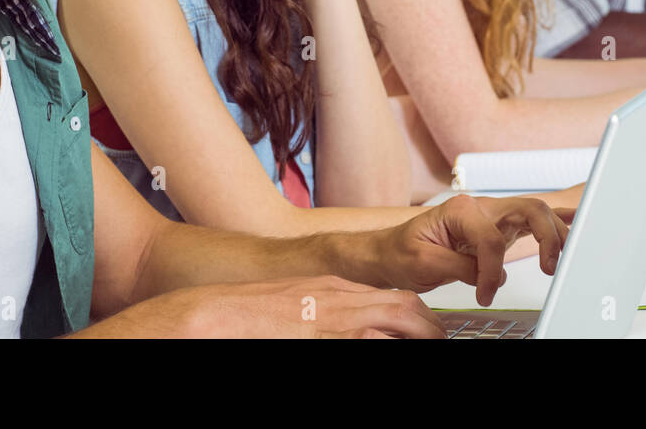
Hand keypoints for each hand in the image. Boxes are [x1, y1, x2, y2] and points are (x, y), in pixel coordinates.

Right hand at [114, 276, 445, 337]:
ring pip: (389, 330)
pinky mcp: (318, 340)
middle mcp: (337, 304)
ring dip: (411, 339)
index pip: (392, 298)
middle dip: (428, 329)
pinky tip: (388, 355)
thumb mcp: (294, 300)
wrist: (207, 318)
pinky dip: (381, 350)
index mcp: (331, 289)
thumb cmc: (241, 314)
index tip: (430, 330)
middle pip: (403, 310)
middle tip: (439, 340)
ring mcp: (330, 326)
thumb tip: (343, 325)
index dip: (418, 317)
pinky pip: (362, 347)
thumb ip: (324, 308)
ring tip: (428, 347)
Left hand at [373, 194, 569, 305]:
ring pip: (536, 213)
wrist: (391, 250)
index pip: (492, 238)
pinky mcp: (499, 229)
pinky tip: (576, 218)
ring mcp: (493, 216)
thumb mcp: (423, 262)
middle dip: (547, 237)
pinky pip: (532, 221)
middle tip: (550, 268)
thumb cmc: (403, 251)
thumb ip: (460, 266)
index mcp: (461, 209)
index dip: (492, 270)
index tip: (484, 293)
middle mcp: (481, 207)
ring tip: (566, 255)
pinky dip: (556, 219)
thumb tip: (490, 275)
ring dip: (556, 231)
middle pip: (529, 210)